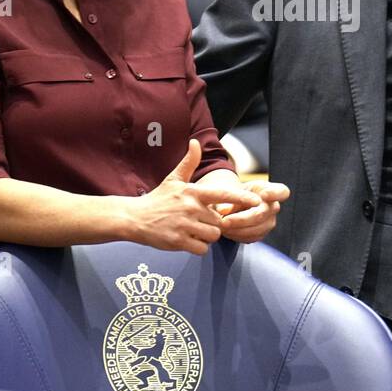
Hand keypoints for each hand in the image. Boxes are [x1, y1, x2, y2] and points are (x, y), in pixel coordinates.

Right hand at [130, 140, 259, 254]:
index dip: (241, 198)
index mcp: (193, 192)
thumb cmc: (158, 199)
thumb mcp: (173, 179)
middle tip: (200, 221)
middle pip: (220, 221)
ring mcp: (185, 225)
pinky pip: (202, 249)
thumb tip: (195, 142)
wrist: (134, 217)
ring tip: (194, 230)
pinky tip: (188, 240)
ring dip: (207, 237)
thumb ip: (188, 163)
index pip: (223, 194)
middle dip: (214, 224)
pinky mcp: (178, 241)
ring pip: (213, 236)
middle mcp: (191, 208)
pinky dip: (198, 247)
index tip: (256, 201)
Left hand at [218, 178, 289, 243]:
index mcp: (267, 189)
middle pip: (262, 214)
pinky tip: (227, 231)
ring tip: (222, 226)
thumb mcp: (229, 191)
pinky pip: (251, 238)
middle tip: (224, 221)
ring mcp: (269, 222)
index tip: (264, 195)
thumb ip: (227, 198)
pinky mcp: (262, 233)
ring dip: (237, 230)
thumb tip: (223, 211)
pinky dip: (237, 236)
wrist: (231, 205)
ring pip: (257, 229)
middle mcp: (273, 207)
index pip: (281, 192)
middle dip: (241, 219)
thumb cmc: (232, 194)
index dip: (275, 194)